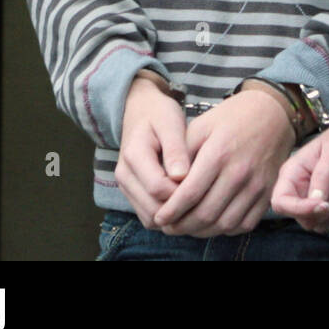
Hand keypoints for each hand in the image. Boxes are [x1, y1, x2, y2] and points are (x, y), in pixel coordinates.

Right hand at [115, 75, 190, 228]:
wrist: (141, 111)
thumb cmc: (160, 114)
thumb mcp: (171, 123)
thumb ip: (175, 149)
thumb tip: (181, 177)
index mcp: (134, 155)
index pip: (157, 187)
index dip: (182, 192)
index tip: (204, 183)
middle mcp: (124, 175)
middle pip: (151, 208)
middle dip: (179, 209)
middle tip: (204, 198)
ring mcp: (125, 187)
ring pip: (149, 218)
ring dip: (173, 217)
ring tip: (197, 202)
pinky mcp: (132, 194)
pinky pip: (148, 216)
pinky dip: (167, 216)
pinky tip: (186, 204)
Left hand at [152, 87, 295, 237]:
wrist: (273, 112)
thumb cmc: (232, 117)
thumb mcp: (201, 126)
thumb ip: (181, 156)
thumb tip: (165, 186)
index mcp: (219, 153)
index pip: (189, 194)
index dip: (170, 211)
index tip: (159, 217)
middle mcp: (240, 172)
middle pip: (206, 214)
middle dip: (182, 226)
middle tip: (169, 226)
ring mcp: (257, 184)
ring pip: (225, 223)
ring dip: (202, 231)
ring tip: (188, 227)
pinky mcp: (268, 193)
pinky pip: (245, 224)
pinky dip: (226, 229)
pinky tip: (214, 222)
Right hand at [271, 112, 328, 231]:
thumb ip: (323, 176)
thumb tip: (315, 201)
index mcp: (291, 174)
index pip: (280, 203)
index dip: (298, 209)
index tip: (322, 204)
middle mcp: (297, 190)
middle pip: (302, 218)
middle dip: (325, 206)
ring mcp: (310, 201)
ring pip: (316, 223)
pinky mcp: (324, 207)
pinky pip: (328, 224)